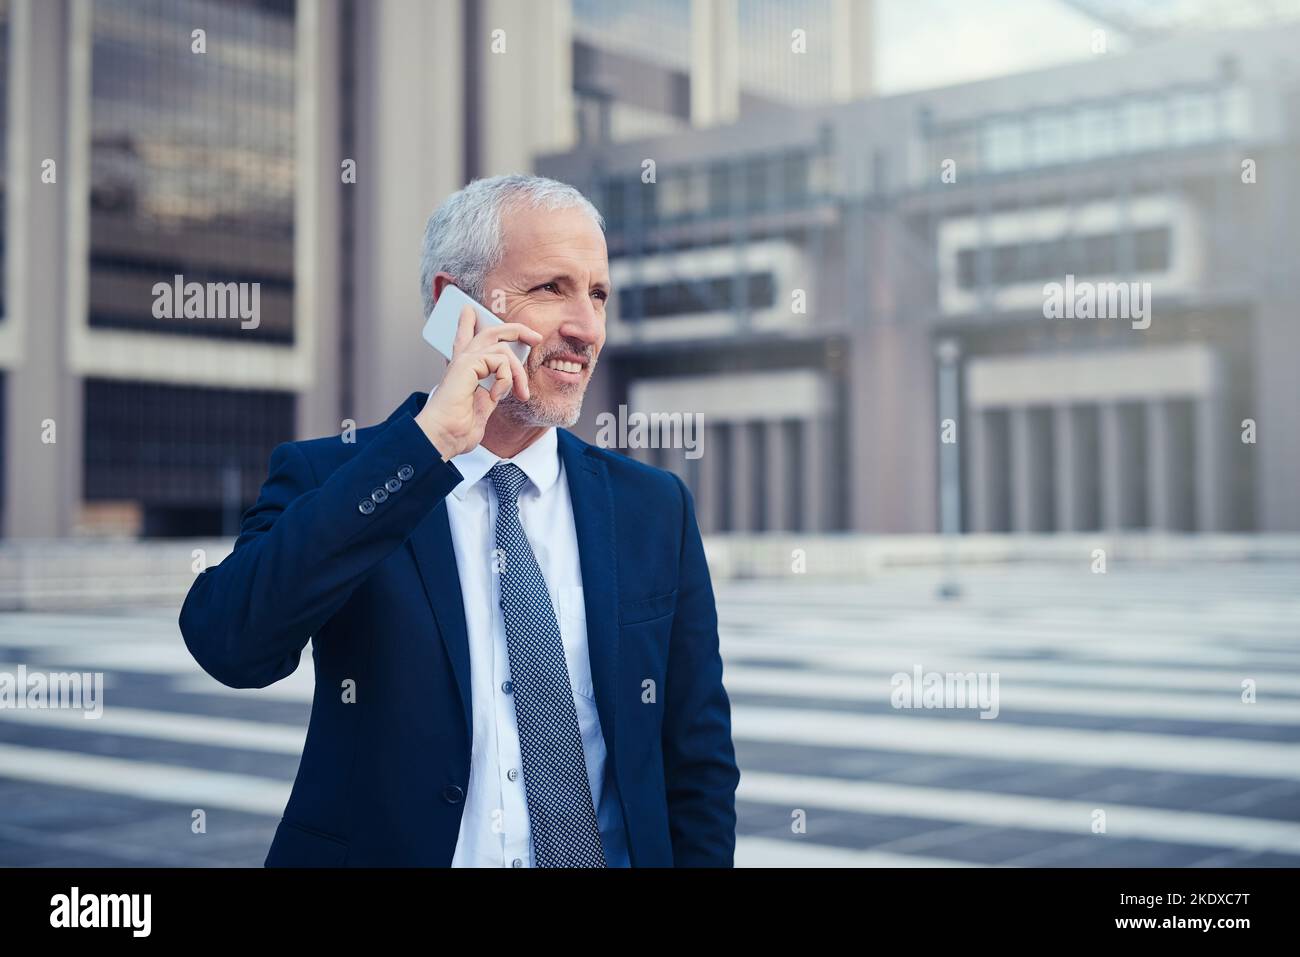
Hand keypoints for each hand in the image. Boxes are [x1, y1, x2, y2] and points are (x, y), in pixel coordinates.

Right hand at [415, 305, 541, 459]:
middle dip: (516, 330)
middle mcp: (462, 361)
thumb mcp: (481, 406)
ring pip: (503, 348)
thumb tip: (503, 389)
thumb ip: (492, 392)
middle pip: (490, 331)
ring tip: (520, 393)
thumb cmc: (458, 428)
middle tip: (535, 338)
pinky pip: (500, 361)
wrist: (443, 436)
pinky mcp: (467, 363)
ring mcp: (464, 360)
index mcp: (463, 371)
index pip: (464, 339)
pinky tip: (495, 396)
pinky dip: (505, 379)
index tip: (469, 311)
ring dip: (518, 373)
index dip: (467, 323)